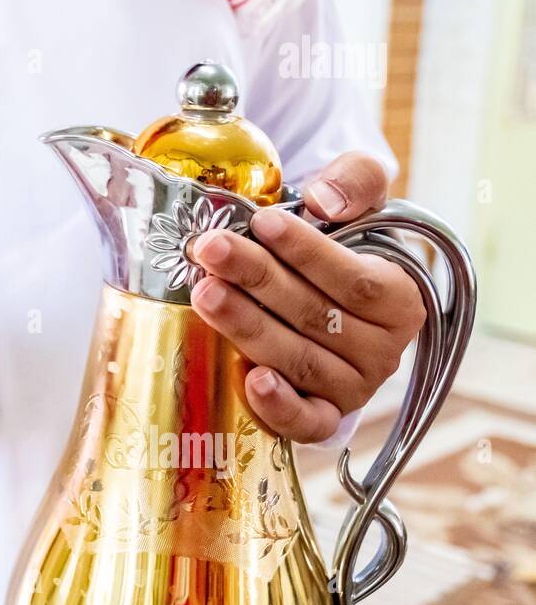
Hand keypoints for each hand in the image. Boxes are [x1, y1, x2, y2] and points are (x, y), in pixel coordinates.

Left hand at [188, 152, 425, 443]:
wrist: (320, 295)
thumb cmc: (338, 247)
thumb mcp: (356, 200)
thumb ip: (354, 181)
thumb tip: (324, 199)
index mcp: (399, 299)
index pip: (355, 278)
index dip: (307, 251)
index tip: (260, 220)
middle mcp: (383, 351)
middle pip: (315, 316)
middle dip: (257, 279)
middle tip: (209, 250)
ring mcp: (352, 388)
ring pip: (298, 360)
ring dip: (248, 327)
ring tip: (204, 293)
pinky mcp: (323, 417)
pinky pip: (307, 422)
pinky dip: (279, 406)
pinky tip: (250, 380)